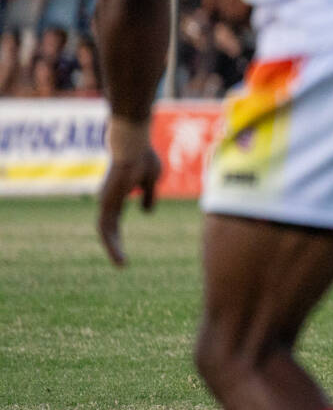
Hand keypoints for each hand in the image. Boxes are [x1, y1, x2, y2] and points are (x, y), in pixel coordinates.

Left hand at [95, 140, 160, 267]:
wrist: (132, 144)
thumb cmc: (142, 156)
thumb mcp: (150, 180)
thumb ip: (147, 196)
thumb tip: (146, 213)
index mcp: (117, 196)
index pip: (114, 221)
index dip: (118, 236)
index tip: (124, 250)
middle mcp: (107, 200)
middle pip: (108, 229)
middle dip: (115, 246)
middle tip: (122, 264)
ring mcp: (105, 202)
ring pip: (105, 231)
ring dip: (113, 249)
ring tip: (121, 265)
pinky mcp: (107, 202)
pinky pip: (106, 228)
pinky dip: (112, 243)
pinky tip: (120, 254)